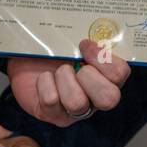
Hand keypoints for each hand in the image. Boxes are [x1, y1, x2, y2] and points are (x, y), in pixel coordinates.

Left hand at [8, 39, 130, 126]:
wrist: (26, 57)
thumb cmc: (53, 46)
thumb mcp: (71, 37)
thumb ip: (85, 35)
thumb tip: (92, 30)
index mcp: (106, 74)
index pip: (120, 74)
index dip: (104, 59)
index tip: (84, 44)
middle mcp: (96, 96)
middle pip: (109, 98)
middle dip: (88, 77)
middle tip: (74, 65)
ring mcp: (76, 110)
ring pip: (78, 103)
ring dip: (63, 79)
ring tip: (56, 71)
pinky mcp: (54, 116)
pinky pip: (52, 101)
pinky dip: (44, 83)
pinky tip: (43, 78)